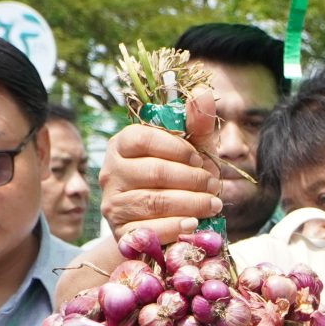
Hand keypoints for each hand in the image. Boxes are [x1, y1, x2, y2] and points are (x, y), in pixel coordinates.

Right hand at [98, 99, 222, 241]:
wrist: (162, 224)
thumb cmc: (178, 180)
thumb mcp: (192, 151)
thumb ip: (197, 124)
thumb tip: (203, 93)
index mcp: (122, 144)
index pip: (143, 138)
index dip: (177, 149)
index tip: (200, 159)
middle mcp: (110, 172)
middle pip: (153, 172)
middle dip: (191, 179)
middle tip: (214, 185)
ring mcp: (112, 204)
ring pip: (154, 201)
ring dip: (190, 203)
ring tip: (212, 204)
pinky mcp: (120, 233)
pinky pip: (150, 230)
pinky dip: (176, 227)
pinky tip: (194, 224)